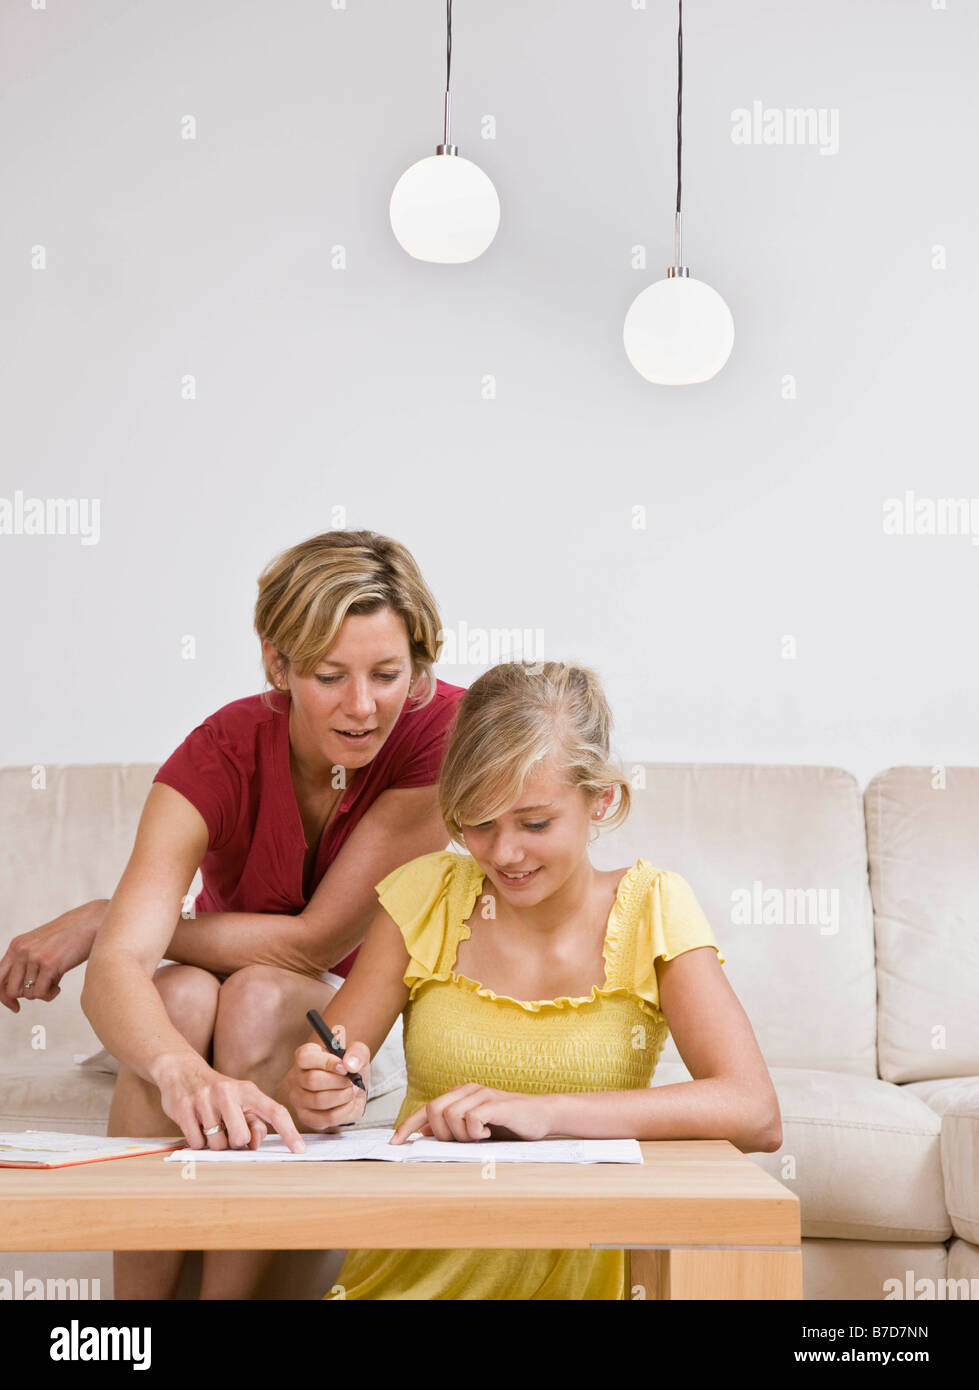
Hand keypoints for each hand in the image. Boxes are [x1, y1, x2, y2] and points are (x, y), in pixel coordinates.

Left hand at [0, 899, 107, 1011]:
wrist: (92, 922)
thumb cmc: (71, 936)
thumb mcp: (42, 946)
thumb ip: (28, 962)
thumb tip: (22, 992)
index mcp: (17, 945)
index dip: (3, 996)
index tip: (15, 1006)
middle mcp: (21, 950)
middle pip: (11, 990)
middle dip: (26, 996)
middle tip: (43, 993)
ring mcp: (34, 956)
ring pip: (28, 994)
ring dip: (42, 994)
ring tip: (55, 984)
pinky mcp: (49, 964)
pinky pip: (41, 993)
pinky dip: (50, 995)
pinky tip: (59, 987)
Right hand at [156, 1058, 305, 1152]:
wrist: (181, 1070)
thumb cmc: (217, 1092)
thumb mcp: (239, 1099)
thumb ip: (253, 1120)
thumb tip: (255, 1144)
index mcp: (248, 1090)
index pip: (275, 1111)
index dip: (290, 1132)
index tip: (300, 1150)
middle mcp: (228, 1091)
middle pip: (241, 1138)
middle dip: (235, 1142)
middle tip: (227, 1130)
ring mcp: (204, 1099)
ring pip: (218, 1144)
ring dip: (215, 1143)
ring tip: (210, 1125)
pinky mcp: (183, 1108)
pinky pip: (196, 1143)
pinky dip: (197, 1141)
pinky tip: (195, 1125)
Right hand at [279, 1032, 369, 1132]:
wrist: (351, 1087)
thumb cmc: (348, 1067)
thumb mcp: (357, 1051)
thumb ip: (357, 1053)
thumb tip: (350, 1064)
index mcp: (305, 1055)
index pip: (305, 1058)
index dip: (327, 1062)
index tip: (344, 1067)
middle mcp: (297, 1077)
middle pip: (312, 1080)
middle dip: (339, 1081)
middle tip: (351, 1080)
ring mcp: (299, 1099)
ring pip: (319, 1100)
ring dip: (343, 1096)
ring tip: (350, 1090)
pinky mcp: (308, 1118)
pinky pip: (327, 1117)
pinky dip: (345, 1110)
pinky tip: (348, 1102)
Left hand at [390, 1084, 554, 1144]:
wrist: (542, 1116)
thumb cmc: (509, 1124)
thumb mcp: (476, 1128)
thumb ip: (452, 1127)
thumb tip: (423, 1130)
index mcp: (460, 1095)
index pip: (426, 1108)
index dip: (407, 1125)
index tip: (394, 1143)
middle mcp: (468, 1090)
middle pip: (434, 1111)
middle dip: (443, 1133)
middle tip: (464, 1141)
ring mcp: (481, 1094)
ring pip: (450, 1115)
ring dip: (462, 1134)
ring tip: (480, 1137)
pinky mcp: (495, 1102)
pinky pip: (471, 1118)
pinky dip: (476, 1131)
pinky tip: (489, 1133)